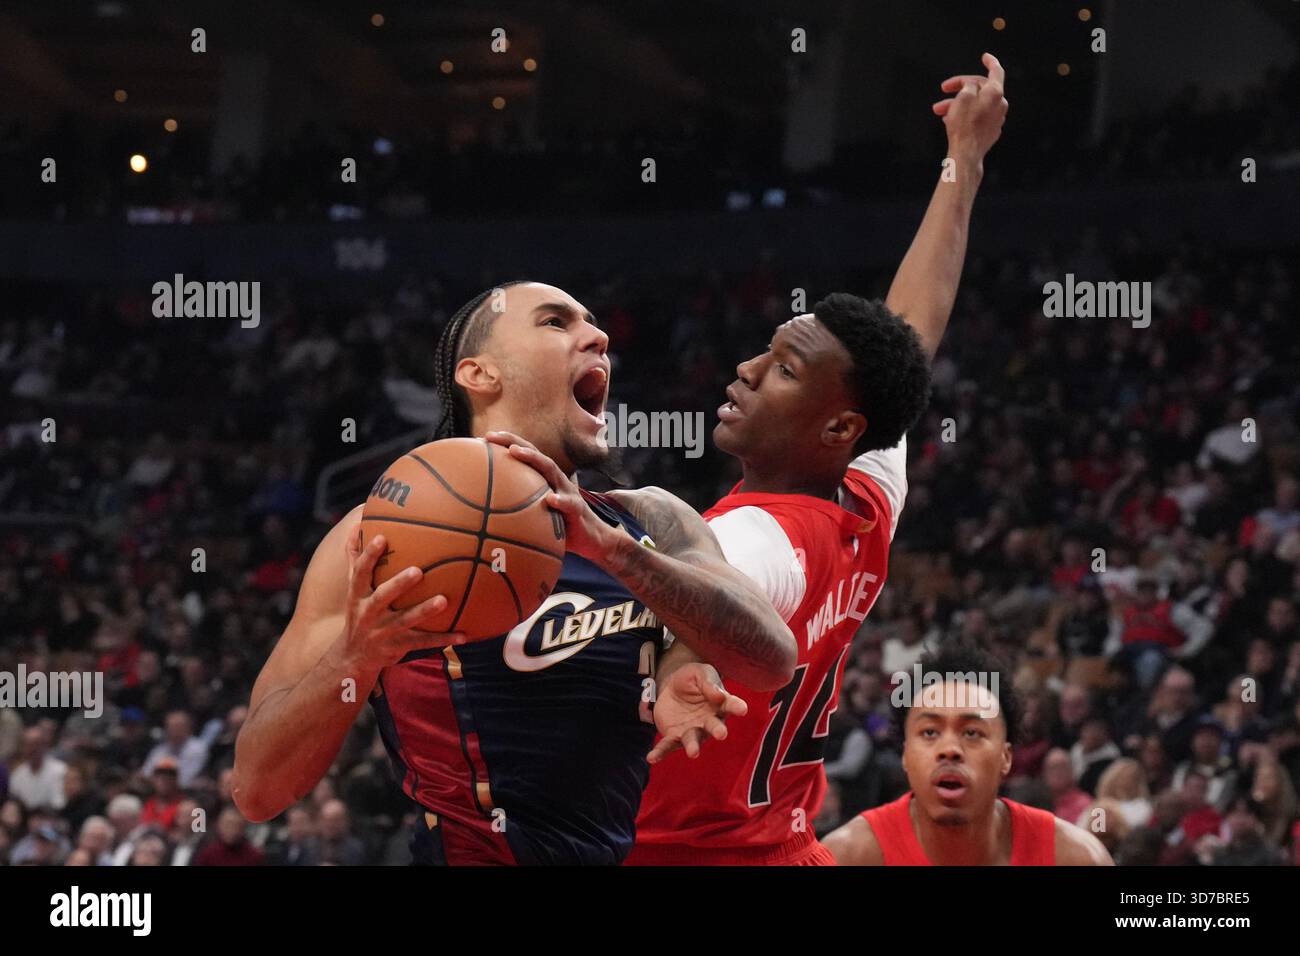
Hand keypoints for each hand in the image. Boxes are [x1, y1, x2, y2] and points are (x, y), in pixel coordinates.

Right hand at [341, 532, 466, 668]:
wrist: (353, 656)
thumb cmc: (359, 611)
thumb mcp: (353, 587)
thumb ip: (354, 557)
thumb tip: (357, 524)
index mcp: (358, 595)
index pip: (360, 573)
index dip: (369, 556)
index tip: (382, 537)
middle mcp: (369, 613)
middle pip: (383, 597)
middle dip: (399, 584)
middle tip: (418, 571)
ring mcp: (384, 631)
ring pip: (406, 621)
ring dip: (424, 611)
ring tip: (444, 600)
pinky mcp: (399, 646)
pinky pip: (424, 642)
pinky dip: (443, 639)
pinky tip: (463, 635)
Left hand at [484, 431, 619, 564]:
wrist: (592, 539)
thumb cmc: (560, 526)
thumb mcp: (538, 514)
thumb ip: (519, 508)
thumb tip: (489, 515)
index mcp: (545, 480)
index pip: (526, 455)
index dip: (507, 443)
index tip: (484, 437)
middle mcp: (556, 480)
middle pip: (535, 454)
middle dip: (514, 442)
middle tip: (493, 436)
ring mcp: (568, 492)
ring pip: (551, 470)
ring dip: (533, 459)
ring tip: (515, 452)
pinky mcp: (577, 509)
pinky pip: (569, 504)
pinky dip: (560, 500)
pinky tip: (550, 500)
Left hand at [648, 662, 747, 762]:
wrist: (672, 685)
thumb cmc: (692, 679)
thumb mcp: (699, 673)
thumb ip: (708, 683)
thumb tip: (718, 694)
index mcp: (720, 704)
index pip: (730, 705)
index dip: (737, 707)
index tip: (743, 709)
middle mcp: (709, 722)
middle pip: (714, 727)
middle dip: (717, 730)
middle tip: (721, 734)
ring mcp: (692, 731)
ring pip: (693, 740)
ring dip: (693, 747)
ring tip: (693, 753)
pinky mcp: (674, 736)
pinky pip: (667, 746)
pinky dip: (660, 753)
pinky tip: (652, 758)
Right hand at [934, 52, 1007, 168]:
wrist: (966, 154)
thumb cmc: (964, 126)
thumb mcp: (962, 97)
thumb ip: (969, 86)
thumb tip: (972, 86)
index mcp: (995, 93)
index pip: (996, 71)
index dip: (990, 62)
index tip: (985, 57)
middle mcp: (999, 105)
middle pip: (980, 89)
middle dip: (960, 89)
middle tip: (943, 90)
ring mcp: (996, 120)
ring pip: (976, 105)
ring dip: (957, 104)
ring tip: (940, 111)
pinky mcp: (990, 132)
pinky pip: (977, 118)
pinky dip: (964, 115)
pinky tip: (949, 120)